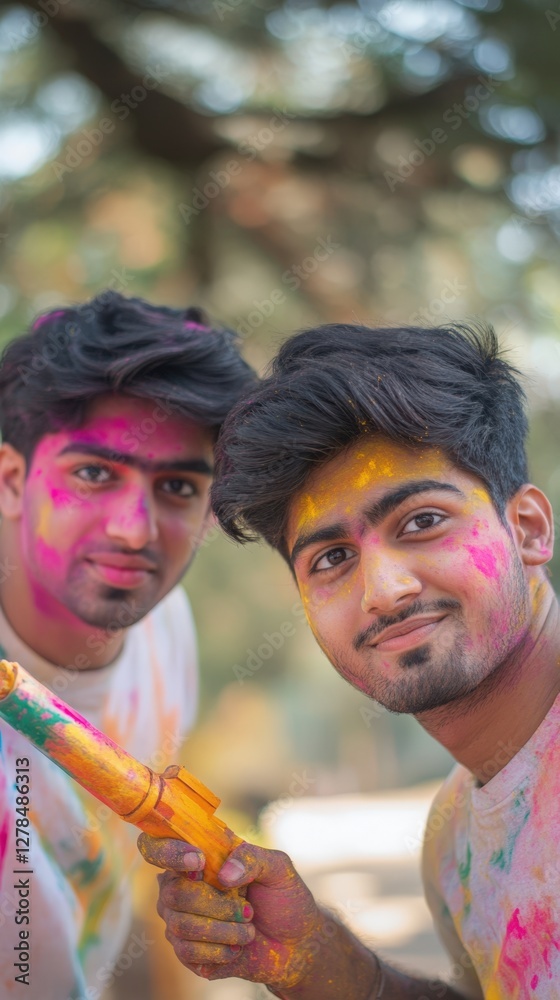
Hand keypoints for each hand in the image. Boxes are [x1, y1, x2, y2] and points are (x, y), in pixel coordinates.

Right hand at [137, 835, 327, 989]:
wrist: (295, 945)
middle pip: (173, 893)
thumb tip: (224, 875)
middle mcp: (183, 886)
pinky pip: (188, 953)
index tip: (199, 863)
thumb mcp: (278, 868)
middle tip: (248, 910)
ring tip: (248, 931)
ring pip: (181, 925)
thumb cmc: (284, 898)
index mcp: (200, 858)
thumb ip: (252, 858)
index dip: (171, 853)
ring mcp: (181, 920)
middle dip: (216, 905)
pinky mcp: (187, 952)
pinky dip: (219, 952)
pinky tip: (237, 948)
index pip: (160, 847)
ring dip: (223, 931)